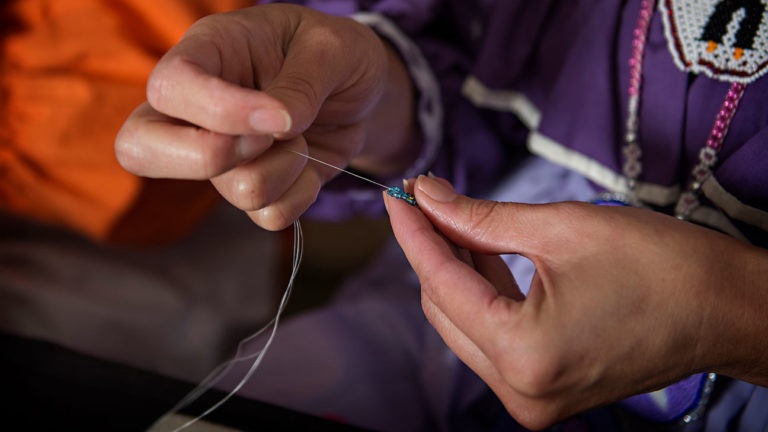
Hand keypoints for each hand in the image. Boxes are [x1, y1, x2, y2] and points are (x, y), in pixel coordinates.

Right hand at [116, 4, 413, 229]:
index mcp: (207, 51)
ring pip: (230, 190)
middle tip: (270, 136)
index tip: (279, 119)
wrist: (362, 92)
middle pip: (141, 150)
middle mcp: (198, 107)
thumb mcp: (332, 46)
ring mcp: (220, 154)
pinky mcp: (250, 187)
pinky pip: (266, 216)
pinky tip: (309, 165)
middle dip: (212, 157)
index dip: (219, 112)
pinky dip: (301, 195)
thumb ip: (302, 82)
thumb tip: (279, 124)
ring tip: (303, 137)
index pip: (169, 88)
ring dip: (284, 170)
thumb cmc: (336, 54)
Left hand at [385, 175, 767, 428]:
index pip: (441, 283)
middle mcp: (520, 390)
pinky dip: (482, 296)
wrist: (724, 308)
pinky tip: (479, 253)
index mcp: (524, 354)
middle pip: (444, 310)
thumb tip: (428, 196)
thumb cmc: (660, 265)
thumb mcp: (562, 227)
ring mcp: (533, 398)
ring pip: (464, 325)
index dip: (414, 232)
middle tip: (425, 200)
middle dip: (431, 251)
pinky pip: (492, 338)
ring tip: (451, 219)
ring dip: (455, 272)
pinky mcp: (545, 390)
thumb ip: (480, 217)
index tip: (398, 194)